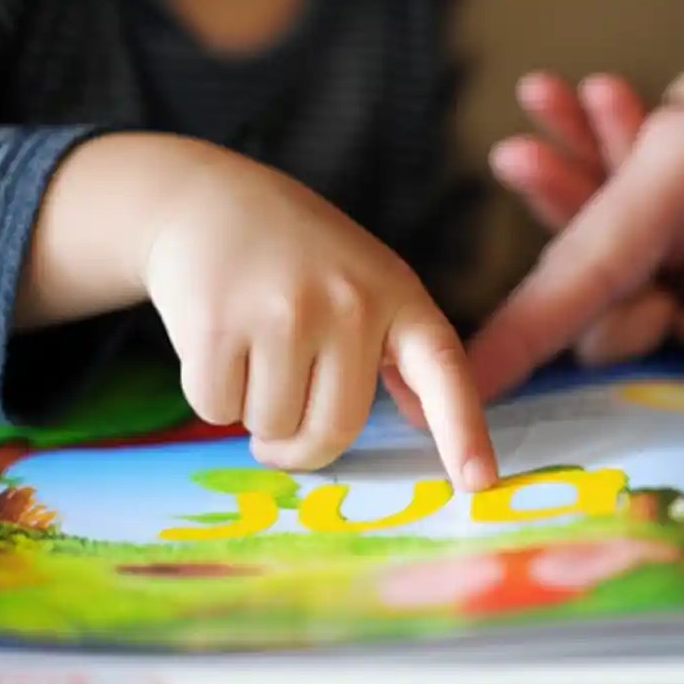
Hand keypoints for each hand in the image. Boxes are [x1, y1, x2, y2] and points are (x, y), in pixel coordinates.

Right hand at [20, 133, 497, 489]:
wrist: (203, 200)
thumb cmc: (292, 255)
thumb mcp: (360, 279)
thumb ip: (393, 346)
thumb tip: (425, 418)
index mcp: (395, 294)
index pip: (443, 369)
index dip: (462, 431)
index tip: (480, 484)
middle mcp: (349, 301)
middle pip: (333, 431)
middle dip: (298, 446)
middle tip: (279, 427)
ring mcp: (284, 310)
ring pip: (270, 427)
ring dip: (251, 412)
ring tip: (249, 351)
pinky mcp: (218, 322)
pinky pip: (217, 407)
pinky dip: (210, 395)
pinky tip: (214, 343)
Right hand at [469, 51, 683, 398]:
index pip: (597, 248)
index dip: (530, 325)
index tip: (475, 387)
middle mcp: (671, 172)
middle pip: (594, 268)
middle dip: (629, 326)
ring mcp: (682, 208)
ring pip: (617, 276)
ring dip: (633, 313)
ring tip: (671, 311)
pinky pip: (656, 283)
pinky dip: (653, 309)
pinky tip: (659, 308)